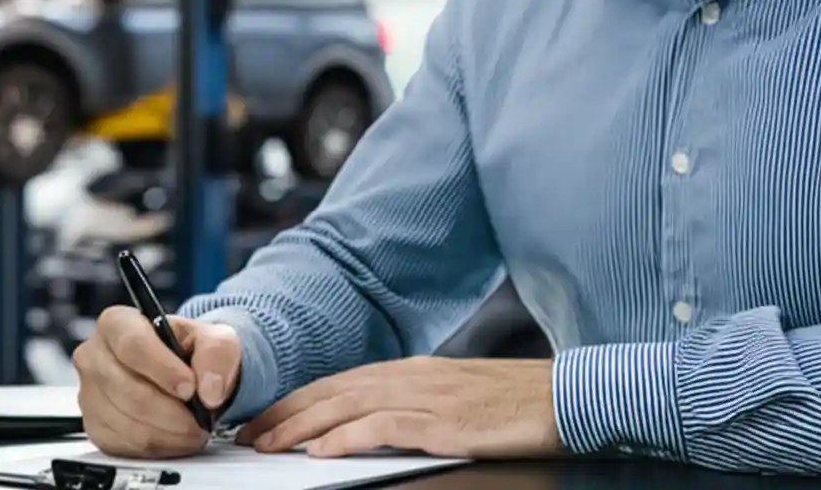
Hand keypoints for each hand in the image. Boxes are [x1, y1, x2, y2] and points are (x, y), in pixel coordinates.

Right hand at [73, 306, 241, 458]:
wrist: (185, 374)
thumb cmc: (191, 350)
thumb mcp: (215, 339)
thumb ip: (217, 354)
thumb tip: (209, 390)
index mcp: (118, 323)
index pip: (133, 345)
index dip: (163, 370)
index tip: (190, 388)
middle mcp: (95, 355)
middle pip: (130, 391)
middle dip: (173, 411)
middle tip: (201, 417)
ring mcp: (90, 393)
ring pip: (128, 422)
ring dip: (169, 431)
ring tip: (193, 427)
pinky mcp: (96, 426)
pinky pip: (125, 444)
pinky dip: (158, 445)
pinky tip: (175, 434)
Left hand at [237, 356, 563, 458]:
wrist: (571, 397)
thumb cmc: (519, 402)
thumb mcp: (458, 397)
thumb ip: (417, 404)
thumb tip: (375, 420)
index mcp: (415, 370)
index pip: (341, 382)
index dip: (299, 400)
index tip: (267, 418)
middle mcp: (414, 376)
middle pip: (334, 391)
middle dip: (287, 412)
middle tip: (250, 433)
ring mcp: (429, 397)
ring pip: (349, 406)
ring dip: (302, 426)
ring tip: (269, 444)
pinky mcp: (446, 422)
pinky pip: (385, 427)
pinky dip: (348, 436)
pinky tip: (321, 450)